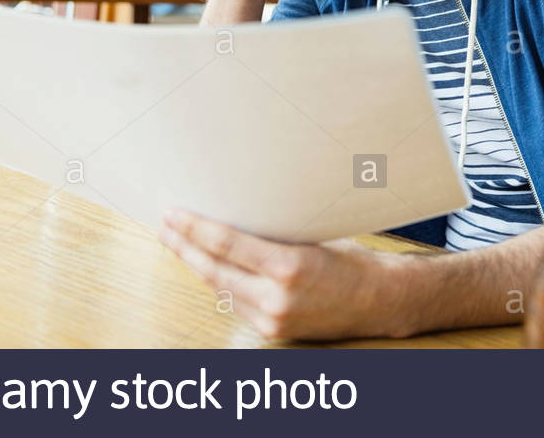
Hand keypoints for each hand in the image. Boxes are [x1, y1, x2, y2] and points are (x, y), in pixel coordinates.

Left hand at [159, 208, 405, 340]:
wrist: (378, 301)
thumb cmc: (352, 260)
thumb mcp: (312, 237)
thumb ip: (272, 236)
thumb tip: (232, 214)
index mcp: (290, 265)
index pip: (227, 244)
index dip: (194, 228)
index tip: (174, 213)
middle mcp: (276, 296)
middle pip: (214, 269)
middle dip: (184, 246)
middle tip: (165, 225)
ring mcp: (272, 317)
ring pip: (219, 288)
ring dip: (197, 265)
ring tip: (178, 243)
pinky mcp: (271, 329)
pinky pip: (235, 302)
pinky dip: (219, 283)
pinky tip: (207, 267)